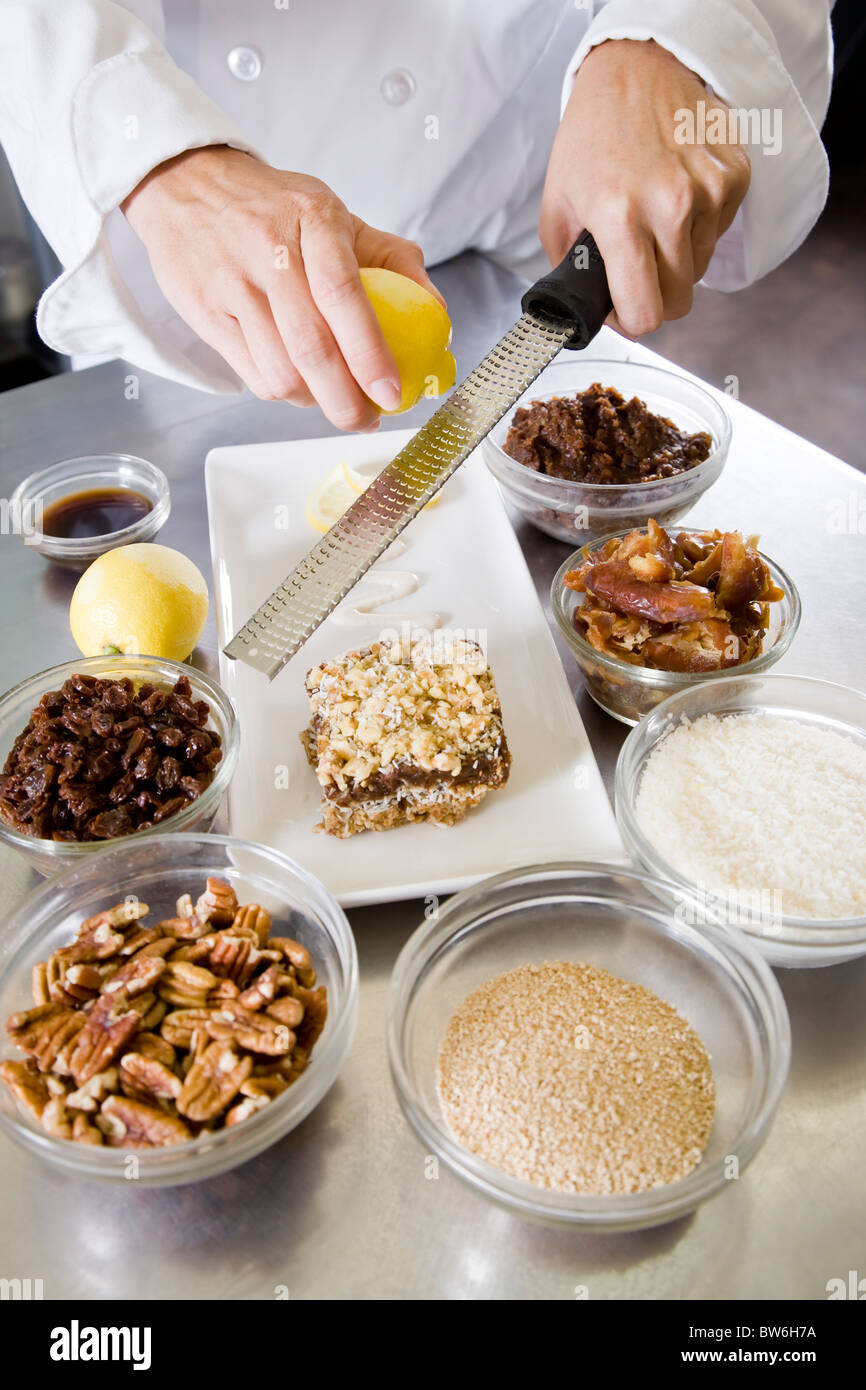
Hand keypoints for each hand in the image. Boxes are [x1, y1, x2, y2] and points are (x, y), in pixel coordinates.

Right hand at [122, 146, 443, 428]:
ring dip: (313, 401)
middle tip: (366, 419)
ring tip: (330, 397)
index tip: (391, 392)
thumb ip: (392, 259)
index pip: (343, 294)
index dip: (370, 352)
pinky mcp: (204, 312)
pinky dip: (282, 392)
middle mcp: (269, 249)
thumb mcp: (336, 215)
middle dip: (346, 400)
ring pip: (280, 372)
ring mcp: (232, 283)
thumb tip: (435, 311)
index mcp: (313, 218)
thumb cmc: (274, 208)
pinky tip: (296, 383)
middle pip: (311, 347)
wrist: (184, 185)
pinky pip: (252, 375)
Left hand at [540, 40, 750, 335]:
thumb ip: (569, 266)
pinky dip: (699, 226)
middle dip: (656, 294)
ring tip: (654, 218)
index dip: (633, 320)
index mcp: (620, 217)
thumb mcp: (558, 204)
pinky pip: (719, 233)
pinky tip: (677, 195)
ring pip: (700, 269)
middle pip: (679, 301)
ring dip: (677, 258)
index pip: (646, 314)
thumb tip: (587, 306)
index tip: (624, 308)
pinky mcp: (735, 175)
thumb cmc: (593, 136)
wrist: (636, 70)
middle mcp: (671, 205)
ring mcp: (709, 189)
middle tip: (637, 268)